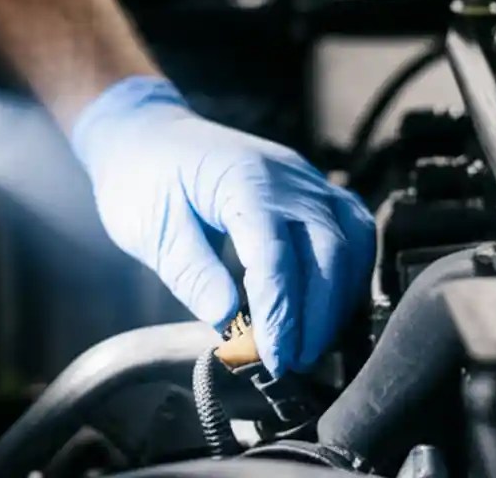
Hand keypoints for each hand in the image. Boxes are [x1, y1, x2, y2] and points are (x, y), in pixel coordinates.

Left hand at [71, 76, 375, 375]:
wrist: (147, 135)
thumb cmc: (144, 178)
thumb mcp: (152, 230)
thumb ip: (192, 274)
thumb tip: (227, 321)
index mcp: (243, 178)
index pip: (276, 254)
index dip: (280, 312)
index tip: (274, 357)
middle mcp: (287, 175)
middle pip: (329, 249)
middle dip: (317, 315)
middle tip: (293, 361)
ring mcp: (306, 180)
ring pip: (352, 241)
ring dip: (337, 299)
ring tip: (309, 344)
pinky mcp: (313, 191)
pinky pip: (352, 231)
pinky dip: (347, 274)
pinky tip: (326, 308)